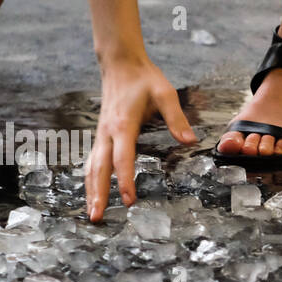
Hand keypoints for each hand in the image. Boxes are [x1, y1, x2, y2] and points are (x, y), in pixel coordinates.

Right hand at [85, 54, 196, 221]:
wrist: (120, 64)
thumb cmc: (144, 78)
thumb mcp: (165, 94)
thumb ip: (177, 118)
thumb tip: (191, 141)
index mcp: (123, 124)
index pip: (122, 158)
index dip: (125, 180)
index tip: (129, 200)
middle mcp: (107, 132)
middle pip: (100, 168)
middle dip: (98, 194)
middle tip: (97, 217)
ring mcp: (101, 134)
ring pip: (92, 167)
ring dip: (91, 190)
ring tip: (92, 213)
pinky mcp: (101, 135)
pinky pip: (93, 161)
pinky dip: (90, 179)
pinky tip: (92, 193)